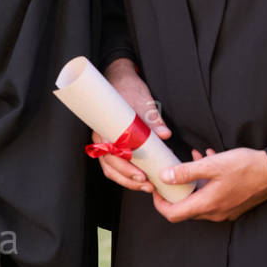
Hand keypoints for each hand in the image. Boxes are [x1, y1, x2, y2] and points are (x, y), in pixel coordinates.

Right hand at [93, 56, 170, 194]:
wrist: (121, 80)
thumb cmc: (128, 90)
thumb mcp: (141, 102)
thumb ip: (152, 119)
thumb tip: (165, 134)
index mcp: (104, 128)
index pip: (111, 154)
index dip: (125, 168)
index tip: (140, 175)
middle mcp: (101, 137)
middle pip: (110, 165)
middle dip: (129, 179)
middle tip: (148, 184)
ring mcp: (106, 142)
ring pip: (111, 168)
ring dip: (127, 180)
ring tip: (147, 186)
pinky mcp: (114, 144)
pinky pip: (116, 164)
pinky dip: (127, 175)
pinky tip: (141, 179)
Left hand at [152, 147, 266, 222]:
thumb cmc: (245, 167)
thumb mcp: (212, 165)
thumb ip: (186, 172)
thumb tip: (164, 177)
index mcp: (208, 204)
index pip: (174, 214)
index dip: (160, 204)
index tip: (155, 190)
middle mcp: (216, 212)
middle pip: (185, 208)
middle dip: (175, 190)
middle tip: (170, 173)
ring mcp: (226, 210)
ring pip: (199, 199)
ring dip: (192, 182)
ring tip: (192, 159)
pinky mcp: (234, 204)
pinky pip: (212, 196)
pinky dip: (206, 182)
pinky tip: (209, 159)